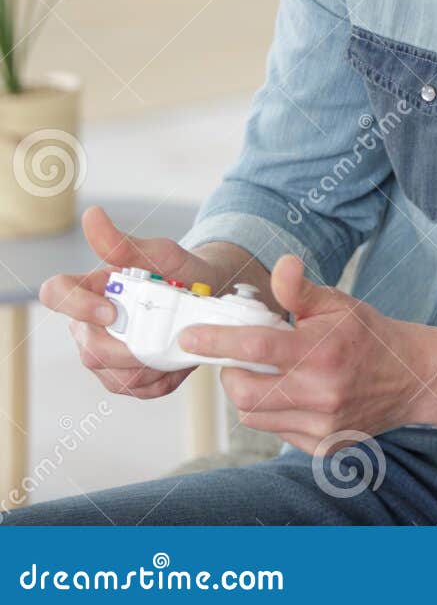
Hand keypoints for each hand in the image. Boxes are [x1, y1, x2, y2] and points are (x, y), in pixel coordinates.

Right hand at [38, 206, 233, 399]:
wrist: (211, 297)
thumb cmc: (181, 271)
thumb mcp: (163, 253)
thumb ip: (127, 243)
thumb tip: (92, 216)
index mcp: (90, 288)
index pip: (57, 293)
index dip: (77, 307)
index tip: (112, 312)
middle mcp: (88, 324)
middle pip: (90, 348)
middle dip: (131, 347)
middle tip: (168, 335)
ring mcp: (102, 354)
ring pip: (113, 375)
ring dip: (151, 364)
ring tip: (178, 343)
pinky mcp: (123, 377)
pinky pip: (135, 389)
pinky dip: (162, 379)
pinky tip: (178, 361)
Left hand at [179, 254, 425, 453]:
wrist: (410, 378)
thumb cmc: (369, 336)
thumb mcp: (339, 303)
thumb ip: (300, 290)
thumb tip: (282, 264)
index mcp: (323, 351)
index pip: (256, 347)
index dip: (217, 342)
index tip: (190, 337)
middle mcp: (322, 393)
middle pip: (244, 392)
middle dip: (230, 374)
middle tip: (239, 359)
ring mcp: (323, 425)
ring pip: (255, 415)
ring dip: (249, 394)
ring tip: (268, 375)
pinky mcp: (324, 446)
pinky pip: (276, 432)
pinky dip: (273, 413)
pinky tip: (292, 396)